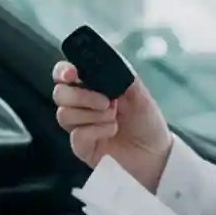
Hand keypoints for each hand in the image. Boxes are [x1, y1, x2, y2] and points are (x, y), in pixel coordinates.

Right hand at [52, 62, 173, 191]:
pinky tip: (112, 131)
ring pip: (64, 114)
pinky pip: (77, 135)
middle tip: (107, 102)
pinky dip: (97, 130)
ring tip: (114, 118)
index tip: (73, 74)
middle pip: (59, 94)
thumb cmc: (147, 122)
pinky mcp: (82, 147)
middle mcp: (81, 106)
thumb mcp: (139, 92)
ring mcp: (79, 127)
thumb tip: (106, 61)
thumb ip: (121, 74)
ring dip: (93, 114)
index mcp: (92, 87)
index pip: (64, 74)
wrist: (156, 153)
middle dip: (82, 95)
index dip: (63, 71)